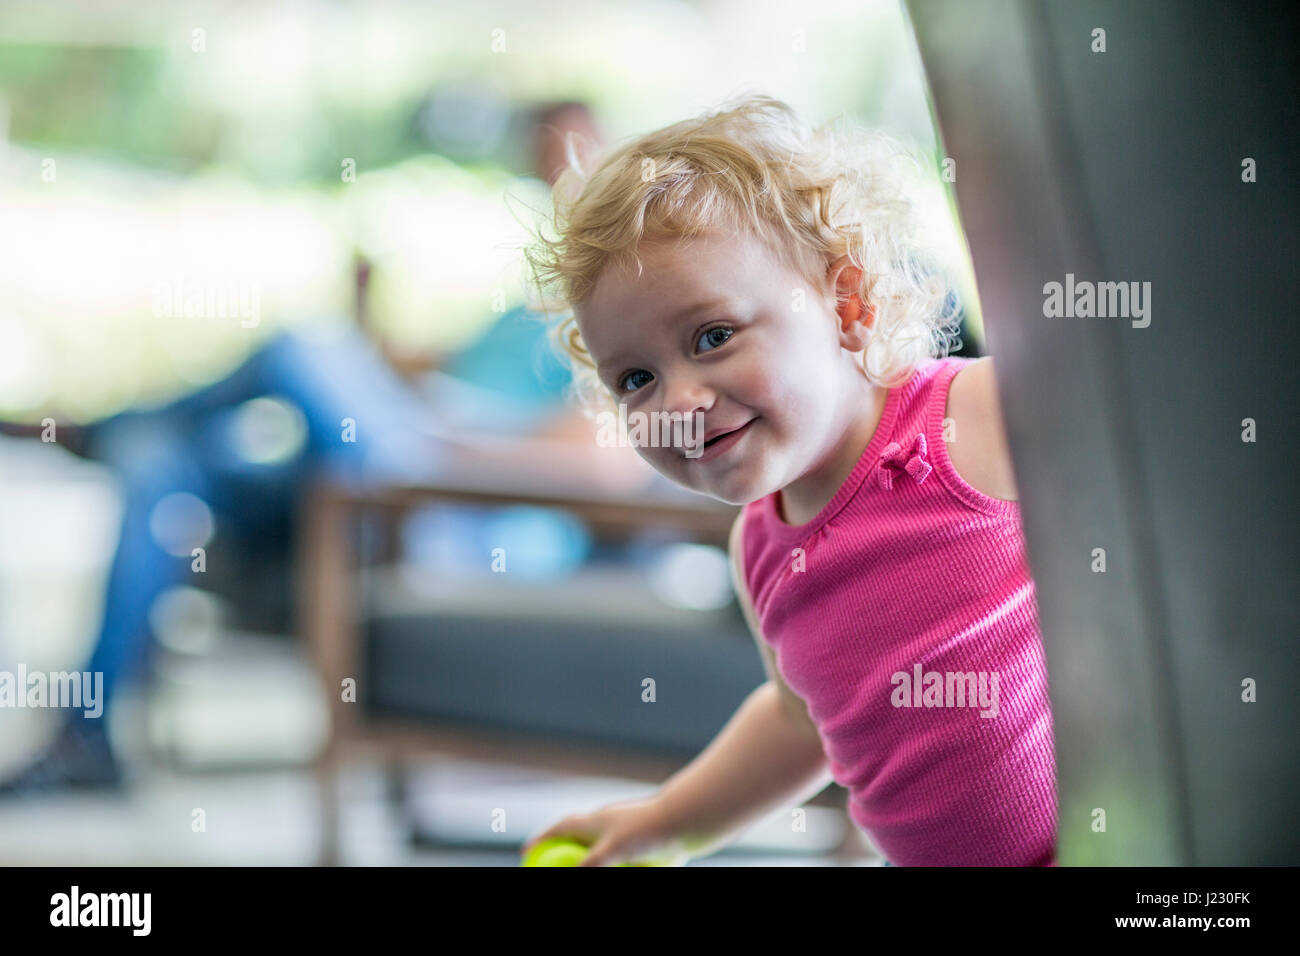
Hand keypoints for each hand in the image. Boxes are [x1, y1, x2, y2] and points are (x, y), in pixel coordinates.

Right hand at [520, 797, 688, 867]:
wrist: (684, 822)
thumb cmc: (647, 830)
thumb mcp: (613, 849)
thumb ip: (590, 864)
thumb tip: (568, 875)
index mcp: (595, 820)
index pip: (560, 829)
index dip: (541, 840)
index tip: (526, 854)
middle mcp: (606, 828)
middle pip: (575, 843)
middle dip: (562, 856)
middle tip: (549, 868)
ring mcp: (621, 837)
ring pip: (598, 853)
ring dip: (588, 861)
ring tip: (575, 865)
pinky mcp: (638, 849)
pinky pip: (617, 861)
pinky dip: (611, 866)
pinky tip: (618, 869)